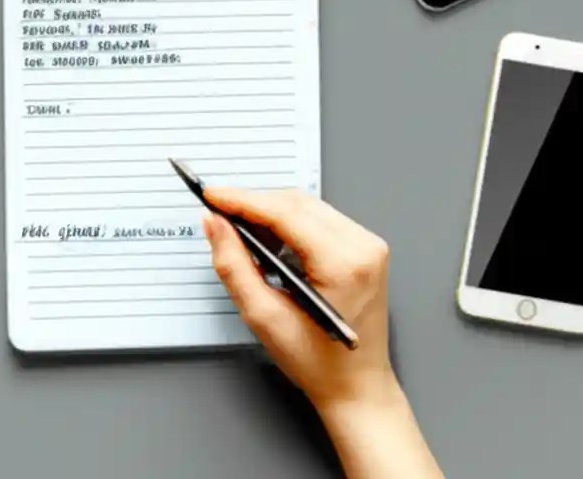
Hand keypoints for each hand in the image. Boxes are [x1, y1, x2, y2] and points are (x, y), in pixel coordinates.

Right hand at [204, 189, 442, 477]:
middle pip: (297, 203)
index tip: (213, 197)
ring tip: (240, 231)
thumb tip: (216, 226)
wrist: (356, 385)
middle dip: (254, 204)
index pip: (285, 213)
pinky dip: (289, 223)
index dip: (243, 200)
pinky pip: (320, 219)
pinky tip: (269, 240)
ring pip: (308, 207)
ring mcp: (369, 246)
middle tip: (219, 214)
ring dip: (270, 212)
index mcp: (344, 264)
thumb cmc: (319, 362)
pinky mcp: (365, 249)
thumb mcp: (264, 317)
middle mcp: (363, 248)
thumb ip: (234, 266)